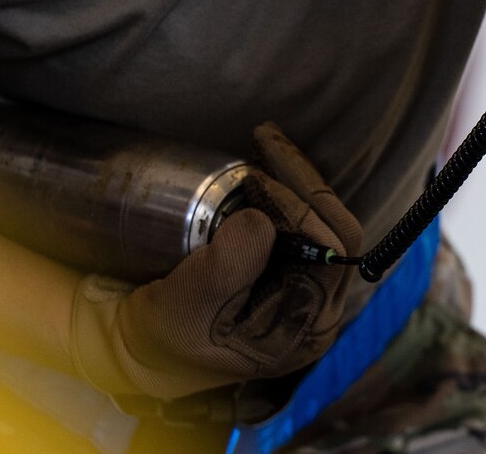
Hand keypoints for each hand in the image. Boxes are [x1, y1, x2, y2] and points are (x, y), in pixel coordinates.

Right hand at [68, 122, 363, 398]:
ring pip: (324, 222)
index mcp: (306, 326)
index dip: (301, 208)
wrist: (149, 346)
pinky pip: (304, 223)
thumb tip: (265, 214)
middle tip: (267, 139)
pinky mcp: (291, 270)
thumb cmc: (169, 332)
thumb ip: (234, 261)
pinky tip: (266, 166)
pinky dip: (288, 191)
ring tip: (267, 143)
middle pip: (336, 231)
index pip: (331, 254)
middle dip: (303, 181)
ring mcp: (308, 288)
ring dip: (298, 180)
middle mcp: (318, 309)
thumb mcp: (192, 302)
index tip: (258, 178)